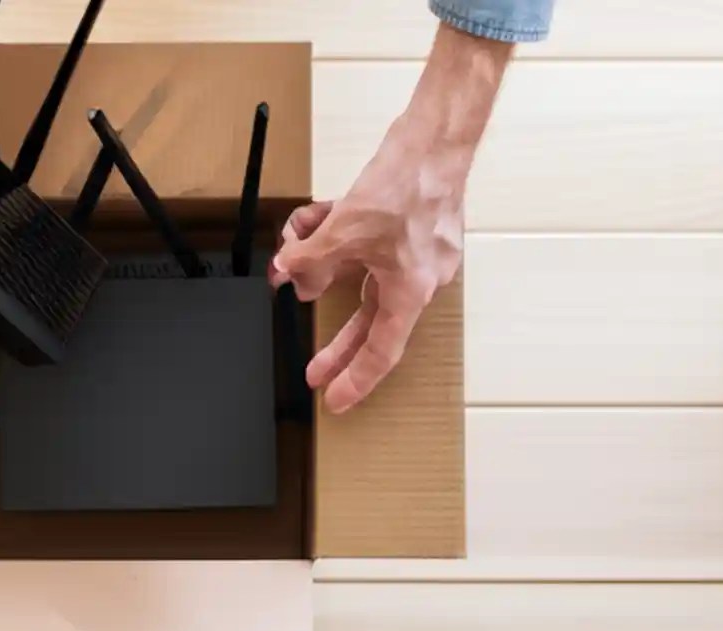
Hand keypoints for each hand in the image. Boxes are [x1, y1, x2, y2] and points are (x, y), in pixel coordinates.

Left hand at [270, 22, 511, 413]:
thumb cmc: (408, 183)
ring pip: (358, 275)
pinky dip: (337, 237)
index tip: (337, 400)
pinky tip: (313, 220)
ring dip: (322, 262)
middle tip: (314, 370)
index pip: (380, 350)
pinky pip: (364, 248)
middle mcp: (417, 279)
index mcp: (409, 290)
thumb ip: (309, 259)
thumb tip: (286, 278)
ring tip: (294, 245)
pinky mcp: (405, 231)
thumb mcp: (344, 228)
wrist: (436, 138)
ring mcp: (414, 255)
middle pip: (369, 322)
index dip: (357, 379)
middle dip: (336, 342)